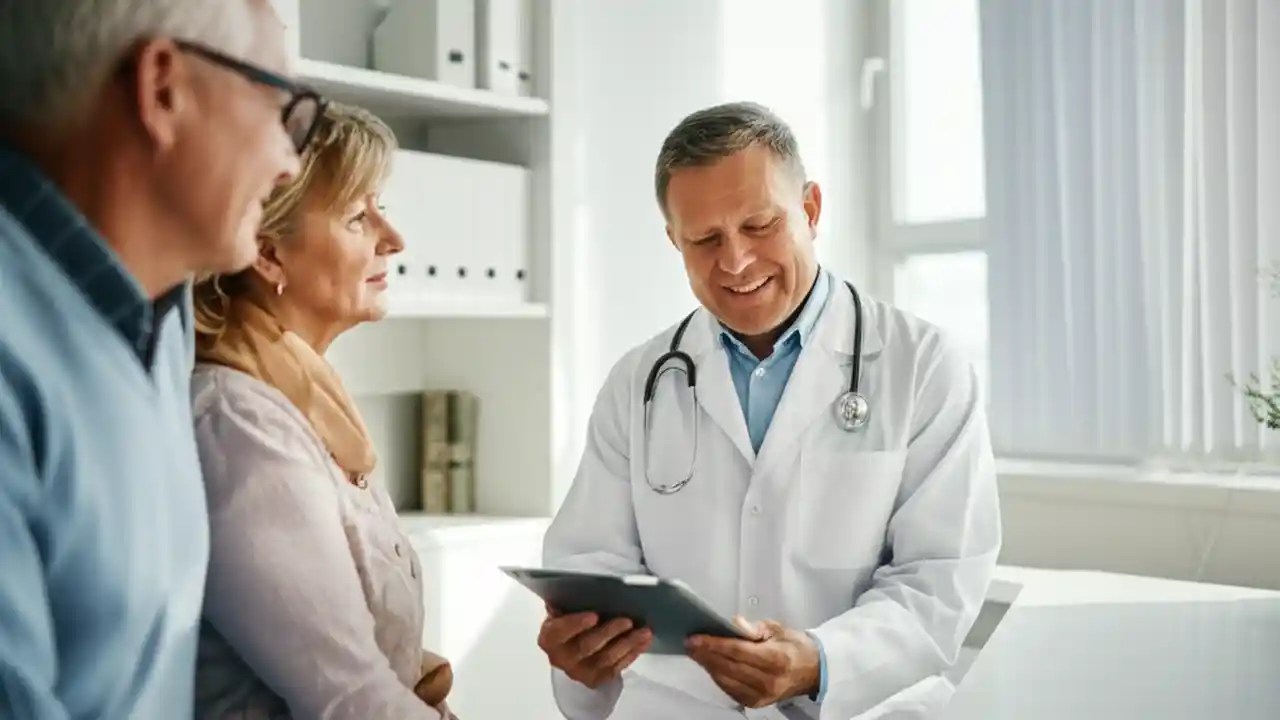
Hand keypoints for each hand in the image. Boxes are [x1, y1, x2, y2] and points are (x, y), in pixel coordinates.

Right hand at [537, 604, 652, 688]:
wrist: (571, 644)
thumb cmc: (571, 619)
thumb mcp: (566, 607)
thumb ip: (571, 600)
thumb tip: (585, 586)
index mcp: (549, 637)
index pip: (559, 631)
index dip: (576, 624)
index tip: (594, 615)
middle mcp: (560, 658)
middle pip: (586, 647)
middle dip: (609, 633)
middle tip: (627, 621)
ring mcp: (578, 672)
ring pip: (604, 660)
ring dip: (626, 644)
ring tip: (643, 631)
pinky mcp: (596, 680)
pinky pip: (616, 668)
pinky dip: (631, 654)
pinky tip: (643, 642)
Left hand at [686, 617, 820, 708]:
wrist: (812, 671)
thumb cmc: (794, 646)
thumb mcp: (777, 629)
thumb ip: (754, 627)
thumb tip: (733, 624)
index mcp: (776, 659)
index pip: (738, 651)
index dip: (714, 644)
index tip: (695, 637)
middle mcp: (768, 681)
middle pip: (728, 667)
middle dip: (706, 654)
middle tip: (689, 643)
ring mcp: (761, 696)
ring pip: (726, 680)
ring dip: (708, 665)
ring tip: (695, 651)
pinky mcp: (755, 703)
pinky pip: (729, 689)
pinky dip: (717, 676)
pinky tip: (710, 664)